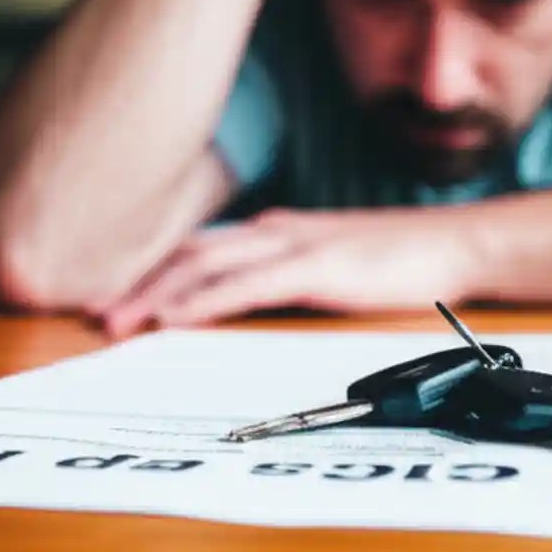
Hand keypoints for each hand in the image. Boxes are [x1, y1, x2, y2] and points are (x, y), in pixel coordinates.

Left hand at [98, 207, 479, 336]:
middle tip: (96, 313)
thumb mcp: (333, 260)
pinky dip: (204, 300)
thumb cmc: (401, 258)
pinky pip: (246, 285)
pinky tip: (174, 317)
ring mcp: (295, 245)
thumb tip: (252, 287)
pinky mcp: (316, 266)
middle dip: (139, 283)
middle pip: (191, 253)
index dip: (154, 271)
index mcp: (278, 230)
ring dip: (156, 293)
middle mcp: (276, 231)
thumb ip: (289, 269)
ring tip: (118, 321)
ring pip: (206, 265)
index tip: (117, 297)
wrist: (454, 244)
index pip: (202, 248)